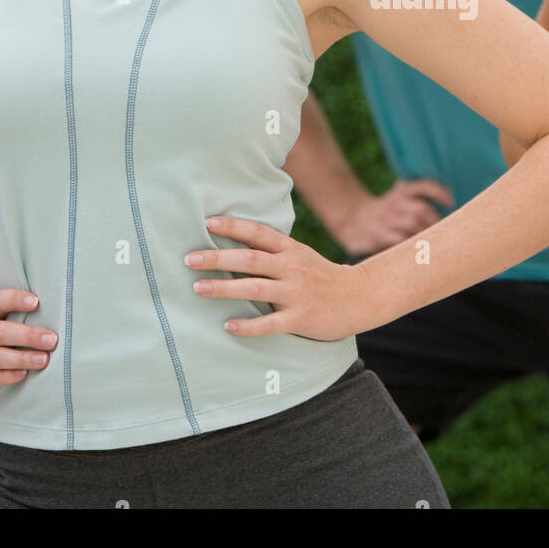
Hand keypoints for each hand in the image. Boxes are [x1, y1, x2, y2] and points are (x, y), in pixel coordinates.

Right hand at [0, 289, 56, 401]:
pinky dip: (5, 377)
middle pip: (0, 332)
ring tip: (44, 359)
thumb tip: (51, 313)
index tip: (36, 301)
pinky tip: (22, 375)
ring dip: (21, 358)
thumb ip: (6, 314)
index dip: (16, 299)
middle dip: (28, 336)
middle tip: (52, 339)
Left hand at [186, 217, 372, 340]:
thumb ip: (273, 252)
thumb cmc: (321, 277)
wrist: (358, 298)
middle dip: (218, 259)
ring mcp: (296, 294)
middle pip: (251, 260)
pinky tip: (228, 325)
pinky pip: (270, 323)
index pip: (259, 234)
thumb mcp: (300, 256)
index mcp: (291, 250)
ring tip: (198, 288)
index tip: (208, 222)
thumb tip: (235, 244)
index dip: (234, 227)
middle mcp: (292, 268)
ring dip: (224, 289)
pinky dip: (248, 325)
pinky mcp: (300, 318)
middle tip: (189, 259)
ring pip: (255, 289)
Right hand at [332, 178, 453, 257]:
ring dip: (427, 235)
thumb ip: (419, 199)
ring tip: (435, 244)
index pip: (422, 186)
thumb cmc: (386, 212)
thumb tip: (455, 213)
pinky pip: (399, 240)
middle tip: (445, 234)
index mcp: (401, 192)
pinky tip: (421, 252)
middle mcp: (394, 203)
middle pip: (421, 209)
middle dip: (436, 222)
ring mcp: (386, 219)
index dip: (438, 192)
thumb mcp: (399, 199)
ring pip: (412, 224)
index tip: (451, 202)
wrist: (351, 220)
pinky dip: (412, 245)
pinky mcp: (378, 236)